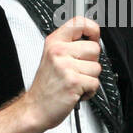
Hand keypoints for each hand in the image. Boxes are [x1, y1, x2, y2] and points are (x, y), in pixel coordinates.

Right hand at [21, 16, 101, 131]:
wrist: (35, 109)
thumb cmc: (45, 86)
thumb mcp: (52, 57)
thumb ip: (69, 45)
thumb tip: (93, 39)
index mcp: (54, 42)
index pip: (79, 23)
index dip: (92, 29)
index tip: (93, 37)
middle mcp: (59, 52)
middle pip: (94, 48)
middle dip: (91, 62)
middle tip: (77, 71)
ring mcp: (66, 66)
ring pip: (97, 67)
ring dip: (89, 78)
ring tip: (75, 82)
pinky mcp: (73, 82)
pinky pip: (95, 83)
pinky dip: (89, 91)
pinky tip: (76, 91)